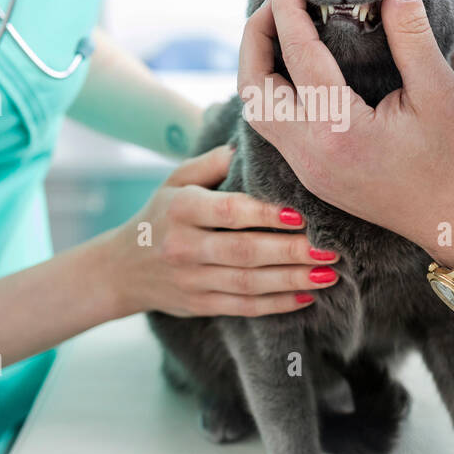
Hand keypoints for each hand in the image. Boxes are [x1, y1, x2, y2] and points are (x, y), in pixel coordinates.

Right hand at [108, 146, 340, 316]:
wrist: (122, 268)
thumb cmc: (161, 215)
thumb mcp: (175, 180)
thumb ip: (211, 163)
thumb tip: (247, 147)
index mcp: (180, 209)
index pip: (229, 212)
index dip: (266, 215)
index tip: (302, 215)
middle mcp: (184, 246)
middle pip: (245, 252)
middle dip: (292, 252)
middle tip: (331, 248)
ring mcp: (192, 280)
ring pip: (248, 283)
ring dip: (292, 280)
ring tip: (328, 274)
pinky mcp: (200, 305)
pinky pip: (243, 307)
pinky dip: (276, 304)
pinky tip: (306, 297)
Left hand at [237, 0, 453, 267]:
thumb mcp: (441, 90)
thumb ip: (411, 31)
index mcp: (339, 132)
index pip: (297, 55)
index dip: (289, 8)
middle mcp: (312, 155)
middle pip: (254, 88)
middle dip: (257, 38)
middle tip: (277, 1)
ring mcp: (308, 171)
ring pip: (258, 112)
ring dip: (259, 67)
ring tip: (283, 28)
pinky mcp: (314, 178)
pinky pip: (276, 128)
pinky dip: (275, 91)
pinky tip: (297, 67)